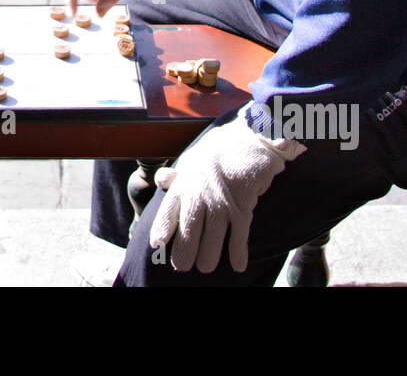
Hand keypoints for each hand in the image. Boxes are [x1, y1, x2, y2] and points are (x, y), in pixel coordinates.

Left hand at [150, 117, 305, 273]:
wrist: (250, 137)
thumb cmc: (220, 148)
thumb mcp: (193, 157)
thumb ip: (178, 174)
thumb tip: (162, 179)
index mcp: (184, 184)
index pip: (168, 212)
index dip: (163, 230)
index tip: (157, 244)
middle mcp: (200, 196)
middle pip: (188, 232)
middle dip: (184, 253)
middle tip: (182, 267)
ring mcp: (221, 204)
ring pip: (212, 239)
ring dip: (208, 257)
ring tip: (205, 267)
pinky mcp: (243, 208)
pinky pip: (239, 236)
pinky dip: (238, 253)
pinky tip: (238, 265)